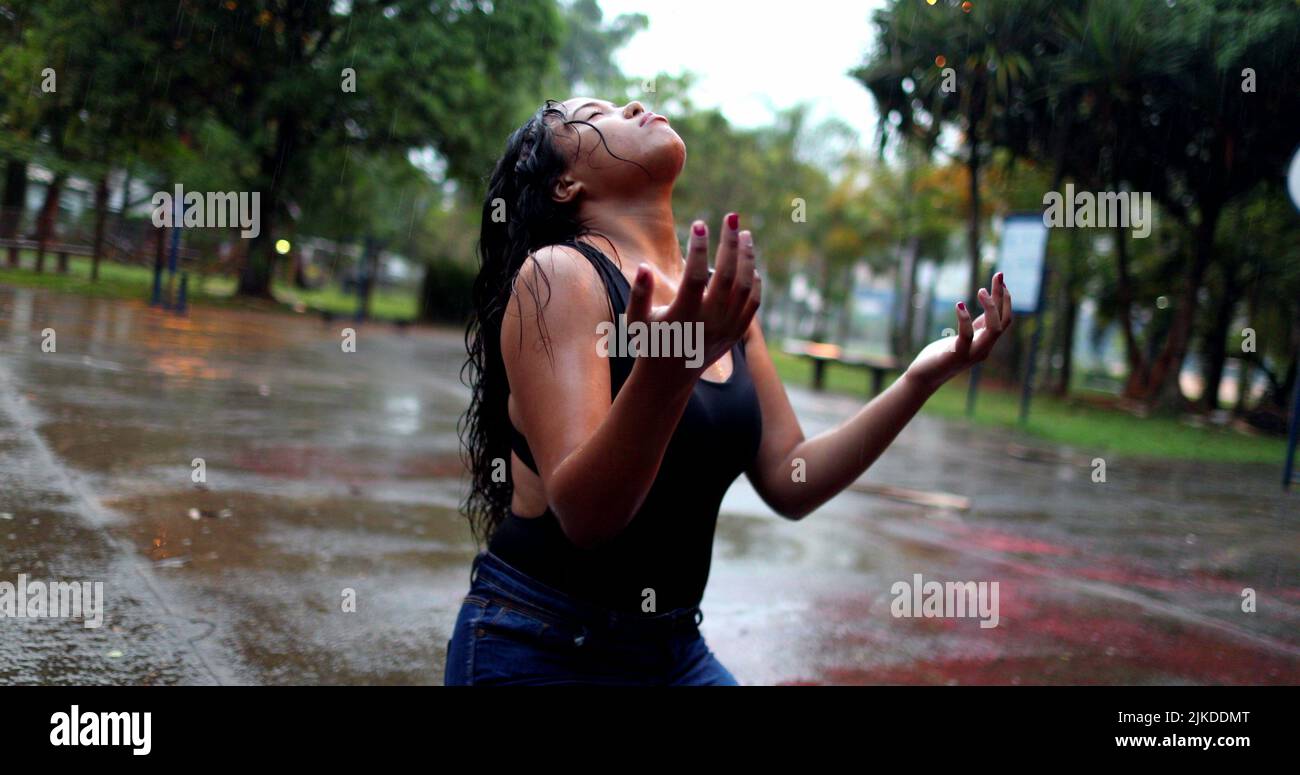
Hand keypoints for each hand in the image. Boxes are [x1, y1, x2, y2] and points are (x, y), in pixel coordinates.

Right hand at [624, 212, 761, 378]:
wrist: (669, 380)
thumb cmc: (650, 343)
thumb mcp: (637, 320)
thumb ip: (639, 294)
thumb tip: (643, 266)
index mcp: (683, 317)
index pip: (695, 276)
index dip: (698, 248)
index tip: (699, 223)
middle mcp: (709, 322)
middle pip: (727, 276)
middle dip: (730, 243)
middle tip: (731, 216)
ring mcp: (727, 328)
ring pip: (745, 287)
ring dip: (747, 257)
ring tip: (745, 234)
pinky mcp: (736, 332)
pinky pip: (753, 303)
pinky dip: (755, 281)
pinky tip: (751, 263)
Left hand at [905, 271, 1013, 392]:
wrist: (924, 376)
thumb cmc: (942, 355)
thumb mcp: (964, 337)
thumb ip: (978, 325)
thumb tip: (990, 305)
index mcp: (985, 342)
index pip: (1004, 319)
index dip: (1005, 299)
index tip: (1000, 279)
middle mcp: (984, 348)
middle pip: (1004, 322)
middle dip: (1003, 298)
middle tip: (998, 276)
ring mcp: (972, 354)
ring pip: (994, 330)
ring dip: (991, 309)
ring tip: (981, 290)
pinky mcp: (956, 355)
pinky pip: (966, 336)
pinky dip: (965, 319)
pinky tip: (959, 304)